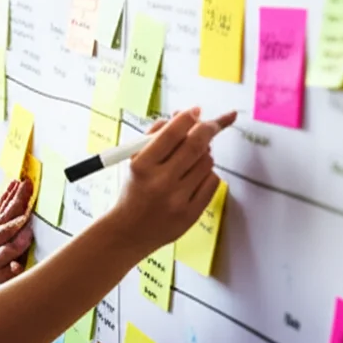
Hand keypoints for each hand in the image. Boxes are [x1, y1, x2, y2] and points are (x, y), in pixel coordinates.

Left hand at [0, 179, 34, 282]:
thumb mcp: (5, 278)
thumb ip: (13, 273)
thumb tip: (16, 266)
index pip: (10, 248)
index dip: (20, 241)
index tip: (30, 233)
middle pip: (6, 225)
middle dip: (18, 210)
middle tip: (29, 197)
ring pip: (5, 211)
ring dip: (15, 197)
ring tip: (25, 184)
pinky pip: (0, 205)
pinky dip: (7, 194)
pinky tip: (14, 184)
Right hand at [106, 107, 236, 254]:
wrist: (129, 232)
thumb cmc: (134, 191)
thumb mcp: (135, 160)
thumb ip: (156, 135)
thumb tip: (184, 115)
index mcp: (142, 166)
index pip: (173, 132)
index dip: (188, 116)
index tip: (195, 110)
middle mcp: (160, 182)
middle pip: (196, 144)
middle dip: (208, 128)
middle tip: (210, 124)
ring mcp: (177, 200)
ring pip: (208, 162)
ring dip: (205, 154)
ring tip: (191, 160)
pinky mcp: (191, 214)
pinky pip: (213, 182)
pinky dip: (207, 175)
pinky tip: (194, 179)